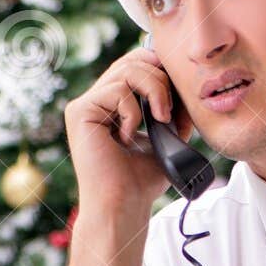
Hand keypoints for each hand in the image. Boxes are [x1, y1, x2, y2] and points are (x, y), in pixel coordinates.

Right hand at [64, 47, 194, 214]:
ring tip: (160, 120)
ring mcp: (86, 104)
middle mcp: (98, 100)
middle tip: (169, 111)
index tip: (179, 95)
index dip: (161, 68)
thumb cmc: (143, 179)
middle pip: (133, 60)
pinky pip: (116, 91)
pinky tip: (129, 137)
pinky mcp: (80, 112)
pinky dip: (133, 112)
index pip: (138, 63)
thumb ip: (173, 107)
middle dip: (161, 80)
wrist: (124, 204)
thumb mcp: (168, 136)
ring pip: (127, 70)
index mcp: (115, 103)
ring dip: (154, 92)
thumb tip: (184, 82)